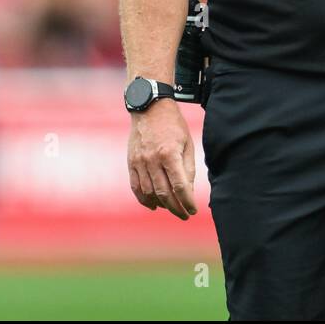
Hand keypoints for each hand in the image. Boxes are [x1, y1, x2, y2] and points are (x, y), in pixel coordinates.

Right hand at [127, 99, 197, 218]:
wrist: (149, 108)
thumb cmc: (173, 125)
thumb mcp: (187, 143)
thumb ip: (188, 168)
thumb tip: (188, 190)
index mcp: (169, 154)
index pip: (180, 186)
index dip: (187, 202)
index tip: (193, 210)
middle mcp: (152, 160)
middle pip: (164, 193)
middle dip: (176, 208)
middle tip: (184, 215)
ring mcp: (139, 162)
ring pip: (149, 193)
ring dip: (161, 205)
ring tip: (172, 208)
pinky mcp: (131, 162)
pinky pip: (135, 187)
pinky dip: (144, 199)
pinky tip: (153, 205)